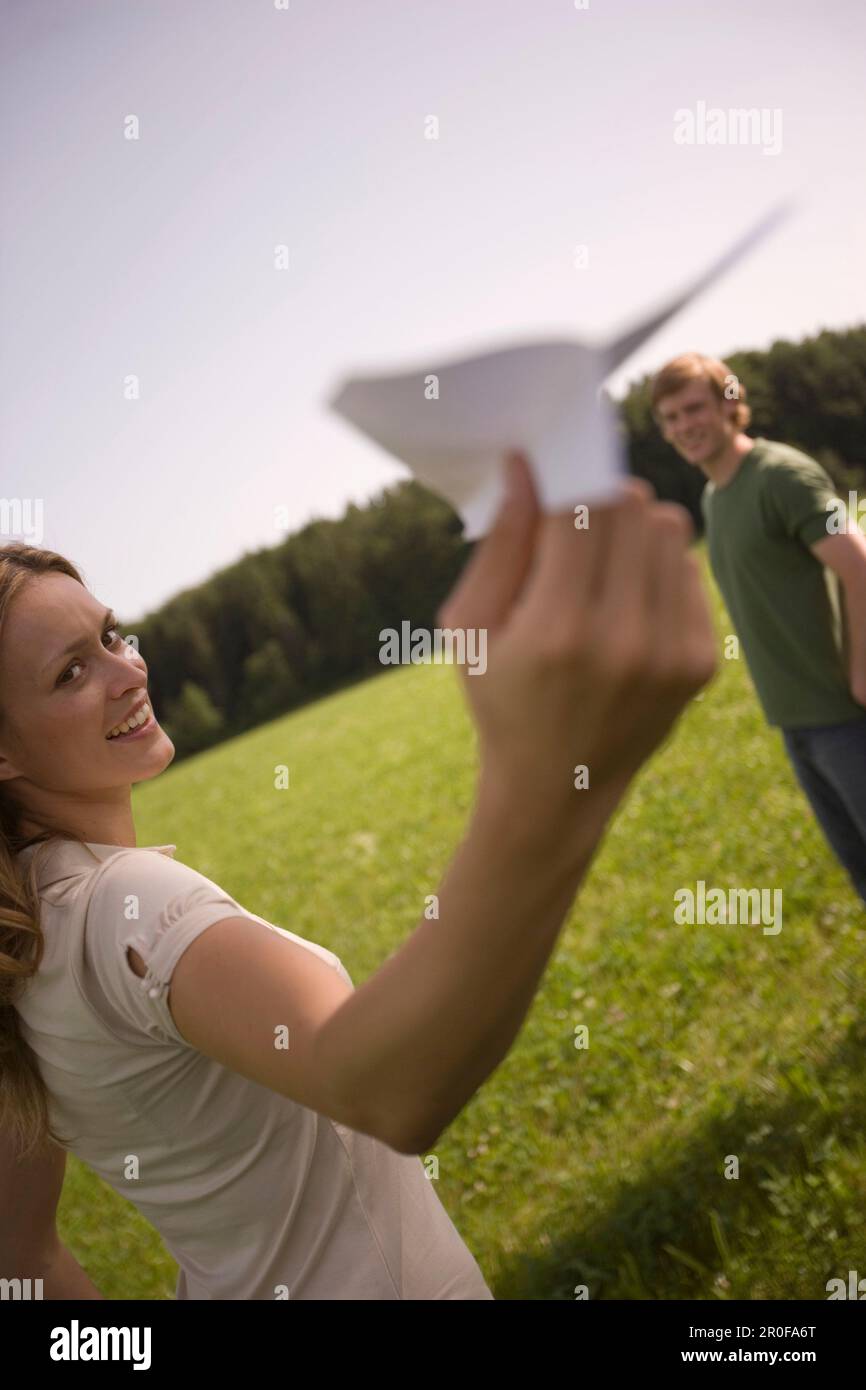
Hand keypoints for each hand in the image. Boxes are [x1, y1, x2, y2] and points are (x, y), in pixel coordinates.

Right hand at [437, 452, 717, 841]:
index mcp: (556, 629)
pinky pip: (688, 570)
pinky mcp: (699, 662)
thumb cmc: (500, 699)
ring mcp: (670, 653)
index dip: (562, 480)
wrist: (557, 788)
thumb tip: (526, 465)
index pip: (580, 507)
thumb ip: (500, 544)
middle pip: (632, 507)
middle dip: (599, 501)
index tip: (548, 480)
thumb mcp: (471, 627)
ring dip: (632, 531)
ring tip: (600, 567)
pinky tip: (626, 603)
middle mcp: (623, 640)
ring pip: (668, 529)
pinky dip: (657, 570)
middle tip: (573, 526)